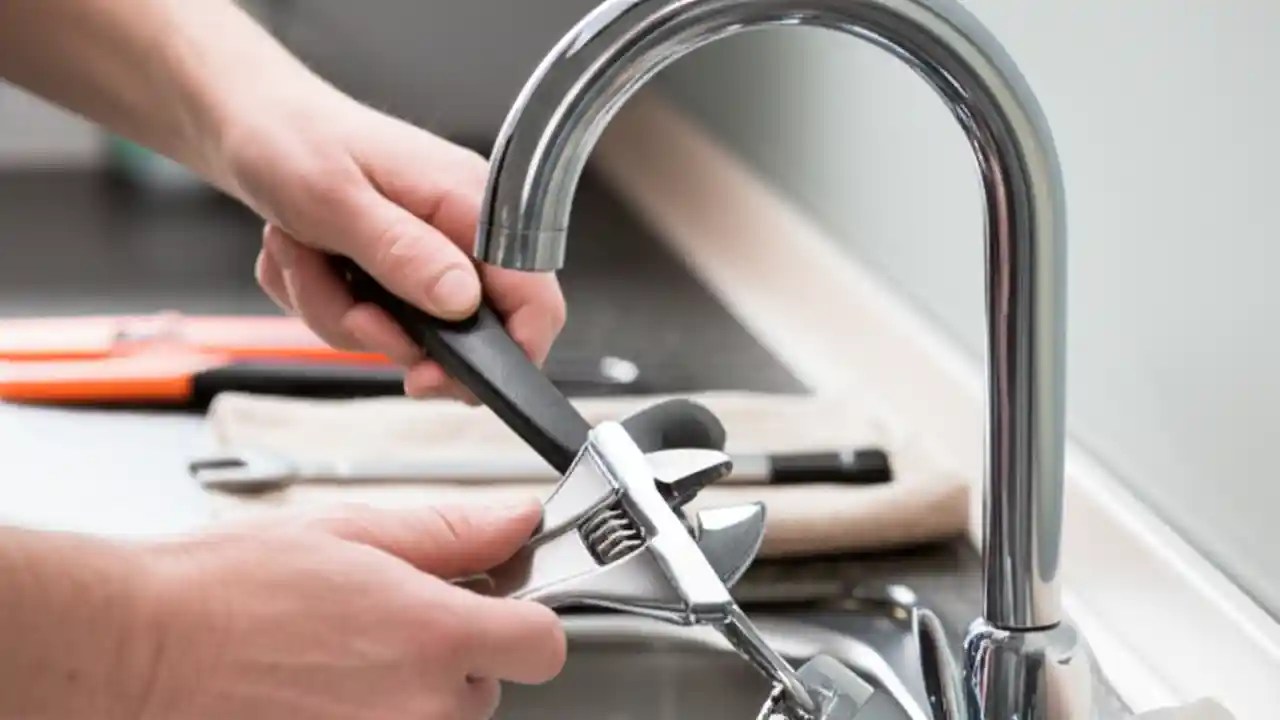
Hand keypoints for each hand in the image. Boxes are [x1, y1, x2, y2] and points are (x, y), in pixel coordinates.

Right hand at [131, 500, 565, 719]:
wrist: (139, 651)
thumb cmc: (225, 591)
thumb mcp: (351, 532)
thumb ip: (452, 532)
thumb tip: (517, 520)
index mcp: (434, 635)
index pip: (543, 644)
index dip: (526, 621)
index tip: (500, 609)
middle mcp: (421, 707)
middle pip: (488, 685)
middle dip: (452, 655)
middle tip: (385, 625)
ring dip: (412, 696)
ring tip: (342, 659)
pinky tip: (326, 693)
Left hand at [221, 92, 565, 399]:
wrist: (247, 120)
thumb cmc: (290, 140)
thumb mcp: (337, 200)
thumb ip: (403, 253)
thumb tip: (463, 302)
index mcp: (471, 205)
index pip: (533, 299)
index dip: (503, 354)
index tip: (435, 376)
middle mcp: (460, 233)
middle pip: (462, 335)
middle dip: (384, 331)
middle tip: (345, 303)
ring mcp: (427, 254)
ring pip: (401, 335)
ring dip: (336, 309)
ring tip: (303, 252)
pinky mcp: (394, 269)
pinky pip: (364, 322)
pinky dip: (322, 299)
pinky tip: (303, 254)